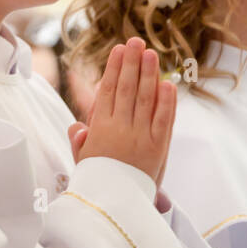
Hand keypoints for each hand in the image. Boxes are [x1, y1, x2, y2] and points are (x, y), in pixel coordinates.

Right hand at [68, 38, 174, 184]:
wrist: (115, 205)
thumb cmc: (98, 181)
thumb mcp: (81, 160)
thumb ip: (79, 140)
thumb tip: (78, 126)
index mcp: (100, 129)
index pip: (108, 92)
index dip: (115, 69)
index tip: (119, 51)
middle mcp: (121, 129)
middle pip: (128, 89)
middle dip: (132, 63)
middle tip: (136, 41)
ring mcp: (141, 137)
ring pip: (146, 100)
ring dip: (149, 75)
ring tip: (151, 54)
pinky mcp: (158, 148)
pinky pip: (164, 120)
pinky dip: (167, 102)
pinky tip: (168, 84)